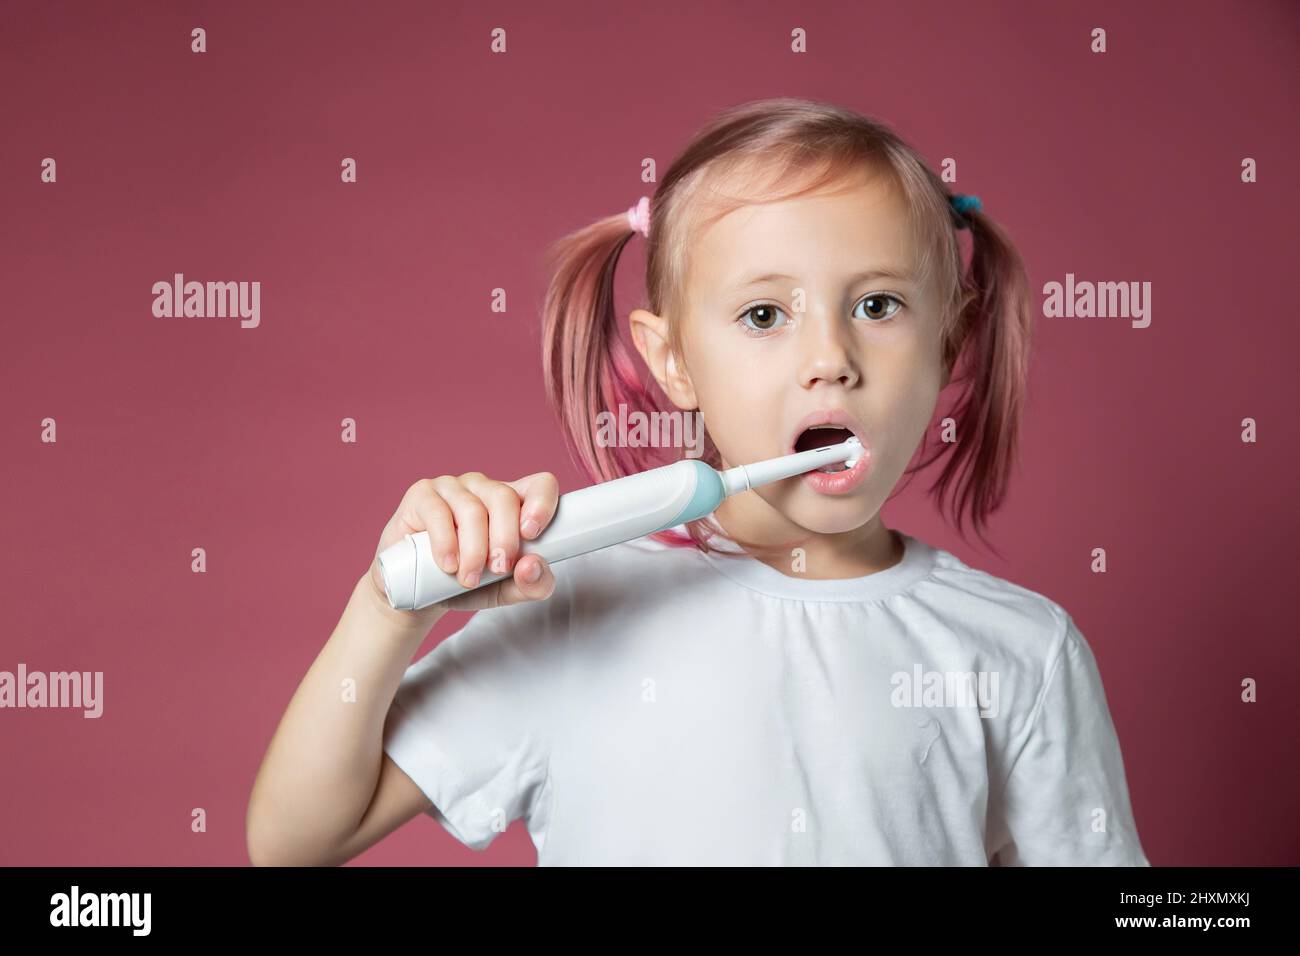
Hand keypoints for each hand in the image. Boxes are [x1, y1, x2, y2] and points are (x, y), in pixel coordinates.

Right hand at [367, 471, 559, 614]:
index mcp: (513, 504)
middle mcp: (484, 489)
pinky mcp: (422, 495)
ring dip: (474, 550)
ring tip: (468, 579)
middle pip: (504, 497)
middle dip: (505, 539)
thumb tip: (534, 566)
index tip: (532, 534)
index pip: (540, 485)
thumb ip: (533, 584)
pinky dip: (446, 543)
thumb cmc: (468, 584)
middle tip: (498, 570)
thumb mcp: (507, 591)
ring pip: (472, 509)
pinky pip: (438, 512)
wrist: (417, 595)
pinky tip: (448, 565)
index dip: (543, 503)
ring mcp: (452, 488)